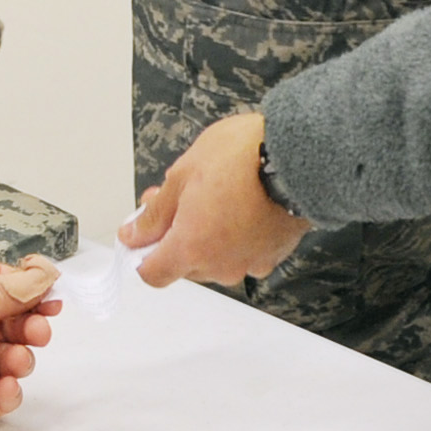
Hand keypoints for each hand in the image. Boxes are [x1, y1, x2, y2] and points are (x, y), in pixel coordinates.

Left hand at [0, 261, 62, 426]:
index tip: (54, 297)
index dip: (28, 290)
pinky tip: (8, 388)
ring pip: (2, 359)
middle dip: (27, 327)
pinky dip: (4, 393)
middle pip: (6, 323)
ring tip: (17, 362)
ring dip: (18, 360)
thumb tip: (40, 275)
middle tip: (38, 332)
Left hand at [122, 111, 307, 287]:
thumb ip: (154, 214)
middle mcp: (220, 266)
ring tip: (214, 196)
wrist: (298, 156)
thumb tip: (133, 235)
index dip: (142, 253)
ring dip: (208, 236)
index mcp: (191, 249)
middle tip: (179, 198)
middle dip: (176, 235)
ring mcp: (250, 263)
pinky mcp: (274, 255)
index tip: (142, 231)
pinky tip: (241, 205)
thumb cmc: (240, 160)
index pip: (153, 274)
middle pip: (185, 264)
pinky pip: (244, 253)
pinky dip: (237, 236)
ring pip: (215, 259)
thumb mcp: (182, 176)